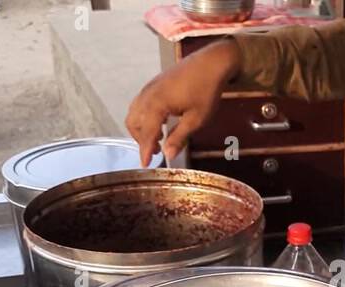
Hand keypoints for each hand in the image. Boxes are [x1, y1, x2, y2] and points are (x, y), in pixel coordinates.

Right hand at [125, 39, 242, 165]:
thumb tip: (168, 155)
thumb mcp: (196, 119)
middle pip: (133, 123)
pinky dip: (144, 117)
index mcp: (156, 104)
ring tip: (159, 139)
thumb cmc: (206, 91)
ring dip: (142, 128)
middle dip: (141, 140)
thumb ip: (179, 137)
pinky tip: (160, 123)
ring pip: (134, 112)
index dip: (145, 151)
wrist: (211, 62)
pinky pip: (140, 104)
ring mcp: (149, 87)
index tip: (145, 165)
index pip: (146, 133)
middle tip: (156, 152)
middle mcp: (147, 95)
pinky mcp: (154, 84)